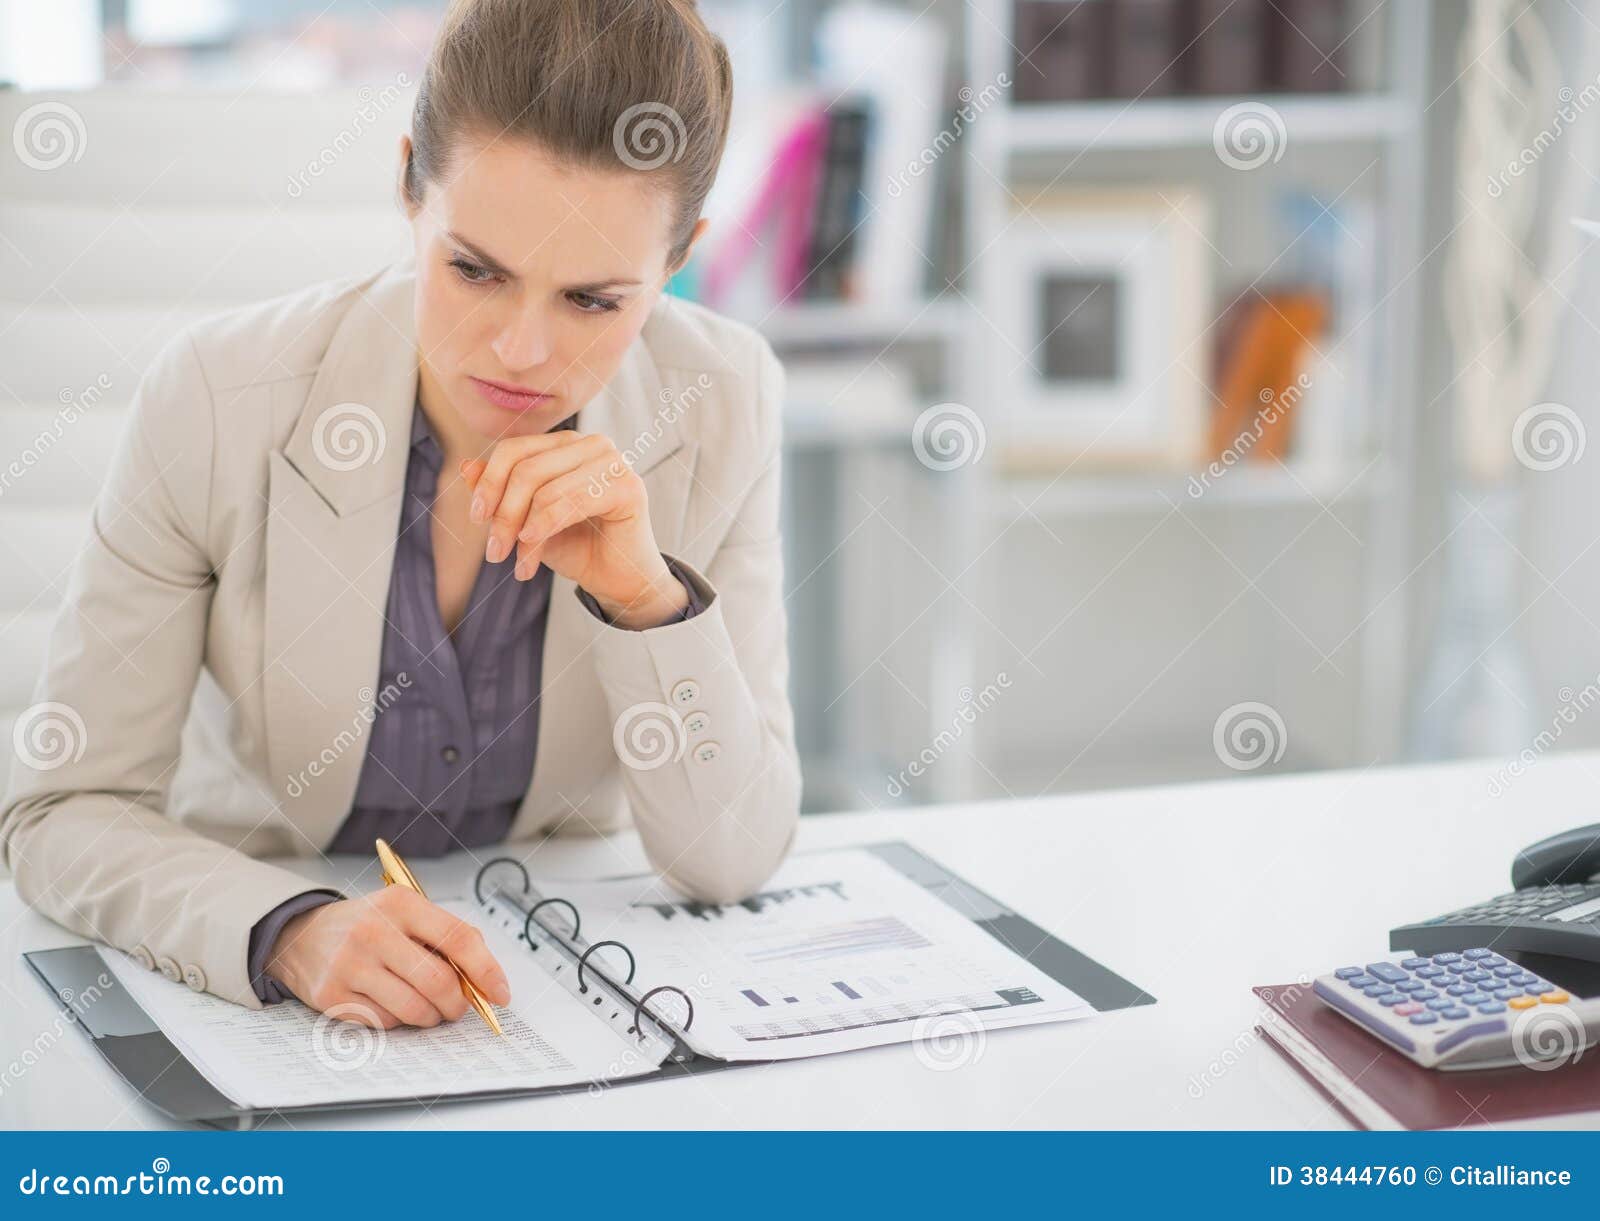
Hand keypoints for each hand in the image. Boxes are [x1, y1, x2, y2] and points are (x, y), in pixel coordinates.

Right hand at [265, 887, 511, 1028]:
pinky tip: (390, 1003)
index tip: (501, 993)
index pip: (457, 938)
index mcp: (400, 903)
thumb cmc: (367, 926)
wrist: (302, 935)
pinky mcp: (332, 995)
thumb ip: (445, 937)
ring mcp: (350, 964)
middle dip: (458, 1003)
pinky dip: (398, 1020)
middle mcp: (373, 931)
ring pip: (413, 1008)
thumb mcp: (405, 913)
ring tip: (428, 1008)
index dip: (486, 970)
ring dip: (431, 1016)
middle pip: (438, 981)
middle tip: (458, 1008)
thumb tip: (484, 978)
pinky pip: (385, 1022)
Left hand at [460, 431, 687, 628]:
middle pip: (526, 469)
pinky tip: (532, 548)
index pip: (514, 450)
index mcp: (567, 444)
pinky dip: (545, 526)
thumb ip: (500, 493)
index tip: (477, 519)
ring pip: (544, 489)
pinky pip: (570, 502)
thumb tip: (466, 466)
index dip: (489, 483)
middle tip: (495, 553)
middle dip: (504, 515)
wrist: (617, 580)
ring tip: (520, 564)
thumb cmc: (577, 546)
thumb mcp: (527, 519)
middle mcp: (591, 443)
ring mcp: (613, 461)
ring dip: (524, 533)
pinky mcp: (627, 486)